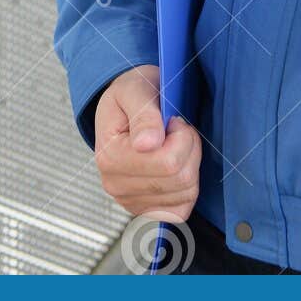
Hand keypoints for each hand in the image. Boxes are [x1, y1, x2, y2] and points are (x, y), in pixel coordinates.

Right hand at [93, 64, 201, 219]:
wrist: (125, 105)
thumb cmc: (131, 94)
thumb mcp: (135, 89)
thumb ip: (143, 114)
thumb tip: (147, 144)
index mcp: (110, 157)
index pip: (168, 162)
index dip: (181, 136)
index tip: (172, 120)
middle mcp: (116, 185)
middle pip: (180, 179)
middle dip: (189, 147)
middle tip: (176, 129)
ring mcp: (131, 201)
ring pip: (185, 193)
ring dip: (190, 164)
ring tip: (174, 143)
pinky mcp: (146, 210)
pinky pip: (181, 210)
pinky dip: (187, 187)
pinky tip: (176, 165)